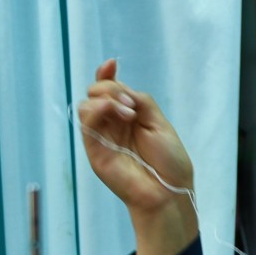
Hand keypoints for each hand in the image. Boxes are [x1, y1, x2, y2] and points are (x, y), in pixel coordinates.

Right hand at [77, 59, 197, 254]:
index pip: (109, 92)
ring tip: (128, 112)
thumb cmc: (169, 161)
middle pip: (96, 93)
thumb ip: (140, 101)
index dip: (106, 75)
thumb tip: (121, 88)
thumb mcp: (159, 123)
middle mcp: (112, 125)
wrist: (169, 190)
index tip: (111, 64)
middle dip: (111, 88)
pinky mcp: (95, 150)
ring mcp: (102, 137)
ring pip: (87, 105)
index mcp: (128, 117)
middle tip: (131, 105)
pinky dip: (98, 110)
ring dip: (106, 99)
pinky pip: (86, 123)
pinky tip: (118, 113)